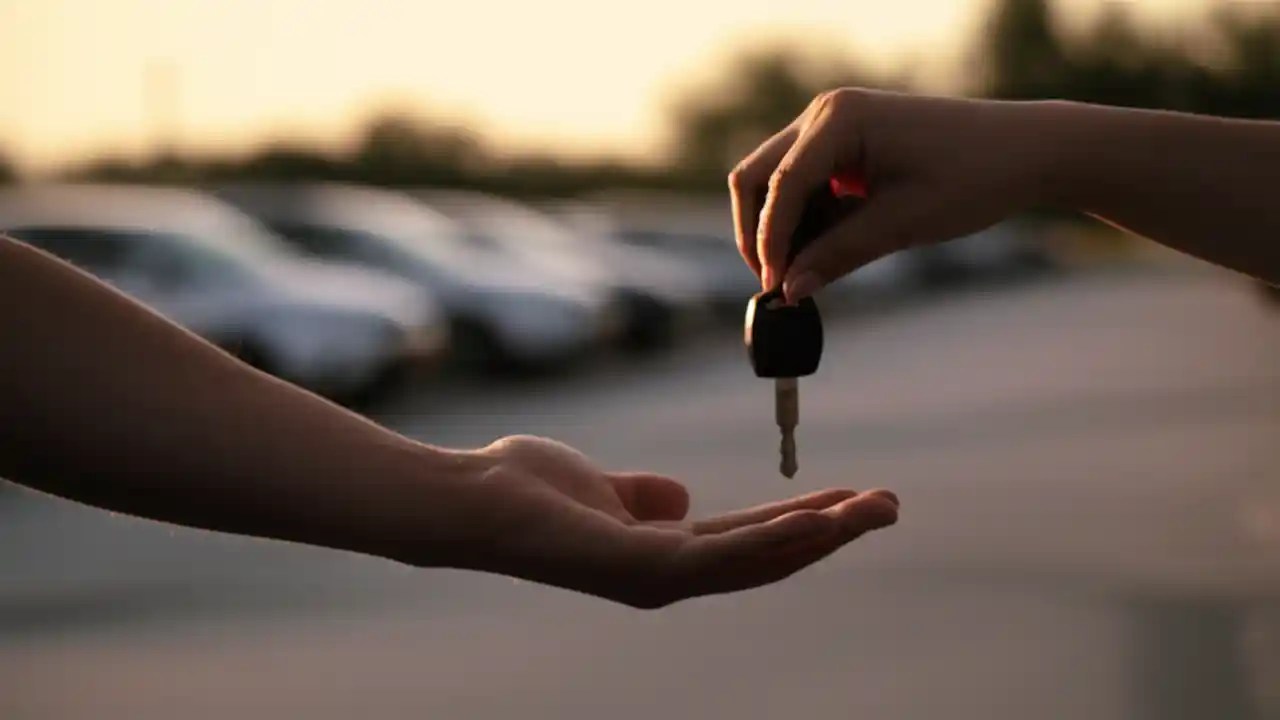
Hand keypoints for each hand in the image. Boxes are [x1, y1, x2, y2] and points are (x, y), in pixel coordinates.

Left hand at [446, 435, 898, 608]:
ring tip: (877, 509)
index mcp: (663, 554)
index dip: (804, 523)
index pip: (750, 540)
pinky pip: (722, 555)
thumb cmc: (525, 491)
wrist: (473, 500)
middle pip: (768, 556)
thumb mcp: (604, 488)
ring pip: (759, 560)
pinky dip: (775, 540)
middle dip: (832, 533)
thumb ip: (644, 496)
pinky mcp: (640, 568)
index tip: (852, 499)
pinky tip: (818, 521)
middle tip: (890, 506)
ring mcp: (656, 579)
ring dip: (823, 537)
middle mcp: (668, 576)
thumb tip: (679, 498)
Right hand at [729, 88, 1053, 301]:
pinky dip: (807, 219)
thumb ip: (838, 255)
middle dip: (761, 231)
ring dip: (784, 228)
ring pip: (776, 181)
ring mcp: (834, 123)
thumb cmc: (973, 177)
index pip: (781, 186)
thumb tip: (789, 290)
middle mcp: (827, 112)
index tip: (776, 288)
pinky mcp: (846, 142)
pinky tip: (828, 250)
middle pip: (758, 176)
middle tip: (778, 282)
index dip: (771, 241)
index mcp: (839, 119)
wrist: (1026, 152)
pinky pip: (805, 183)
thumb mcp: (901, 224)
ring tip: (808, 272)